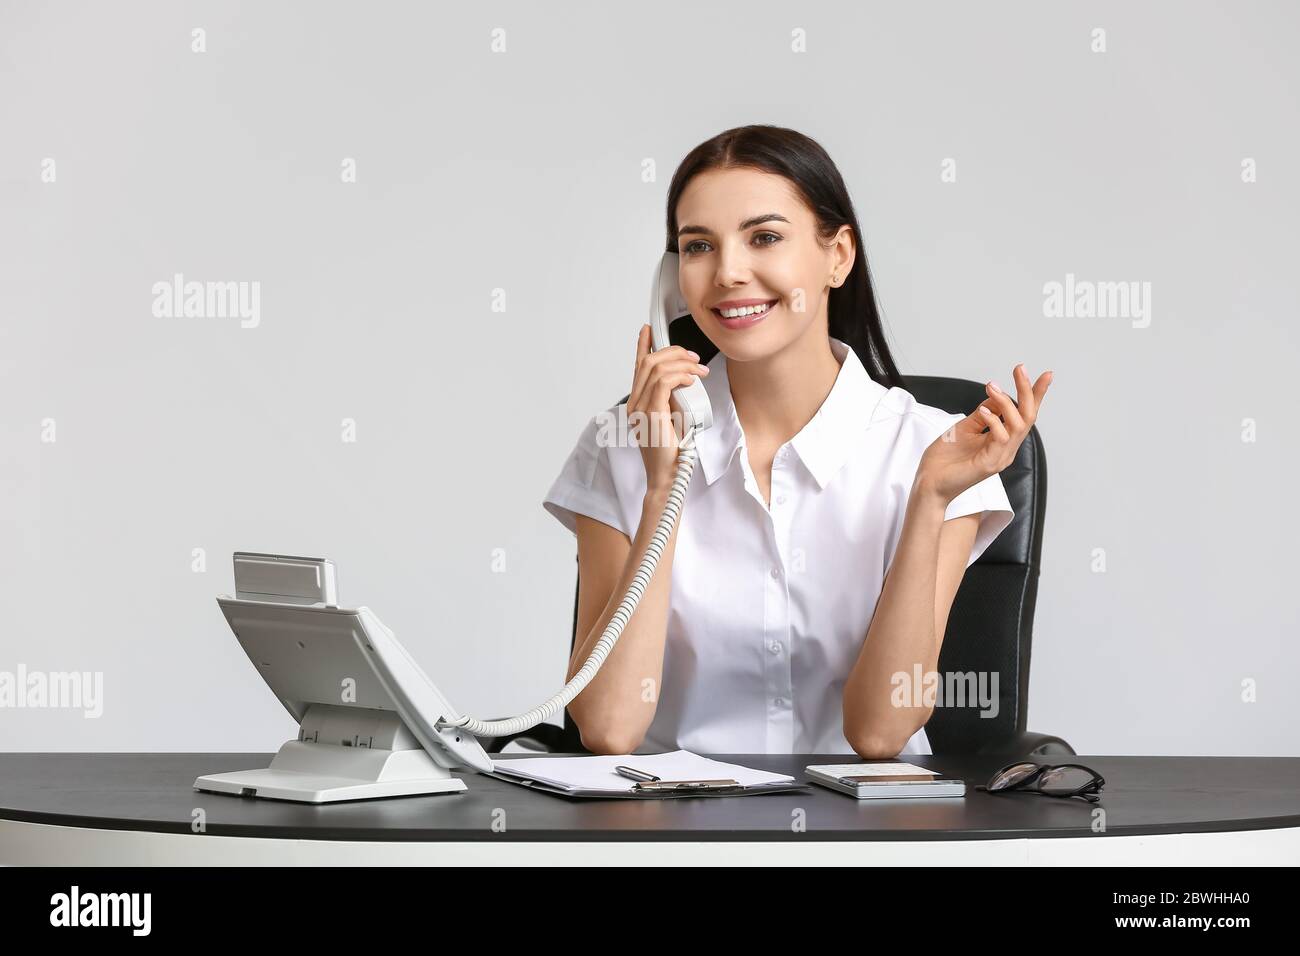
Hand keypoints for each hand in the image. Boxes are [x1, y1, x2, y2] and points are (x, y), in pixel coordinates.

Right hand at [628, 323, 709, 492]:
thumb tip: (684, 381)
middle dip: (673, 352)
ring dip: (681, 363)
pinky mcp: (651, 414)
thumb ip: (671, 399)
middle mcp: (634, 402)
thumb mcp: (672, 418)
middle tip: (694, 358)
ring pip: (655, 368)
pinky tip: (691, 379)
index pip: (637, 367)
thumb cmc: (671, 452)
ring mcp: (640, 408)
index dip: (642, 346)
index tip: (648, 330)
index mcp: (637, 402)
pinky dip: (679, 376)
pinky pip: (662, 383)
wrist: (667, 475)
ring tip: (699, 370)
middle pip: (648, 362)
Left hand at [916, 363, 1052, 504]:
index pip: (1024, 415)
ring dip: (1007, 402)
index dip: (1035, 395)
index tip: (1045, 374)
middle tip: (1020, 369)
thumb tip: (997, 396)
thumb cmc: (945, 459)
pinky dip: (994, 420)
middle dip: (1028, 390)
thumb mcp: (965, 428)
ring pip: (1019, 425)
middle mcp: (1006, 450)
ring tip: (991, 386)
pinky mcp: (989, 464)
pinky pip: (1001, 438)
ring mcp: (1000, 458)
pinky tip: (982, 410)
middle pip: (1028, 417)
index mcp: (1003, 441)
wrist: (928, 483)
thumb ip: (983, 414)